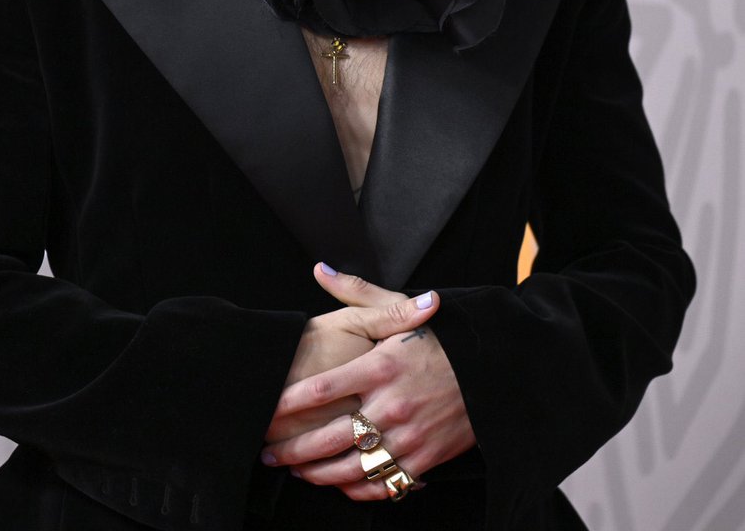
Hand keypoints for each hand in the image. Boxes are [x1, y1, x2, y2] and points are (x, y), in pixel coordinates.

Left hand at [264, 266, 474, 501]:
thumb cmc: (438, 339)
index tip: (268, 410)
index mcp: (380, 366)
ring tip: (297, 471)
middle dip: (292, 451)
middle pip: (328, 438)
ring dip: (318, 475)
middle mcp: (391, 405)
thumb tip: (320, 269)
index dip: (288, 404)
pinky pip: (382, 485)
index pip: (322, 389)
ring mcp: (408, 436)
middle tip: (270, 454)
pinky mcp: (424, 460)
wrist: (491, 369)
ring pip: (351, 468)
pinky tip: (340, 484)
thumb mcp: (398, 308)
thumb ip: (356, 291)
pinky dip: (356, 490)